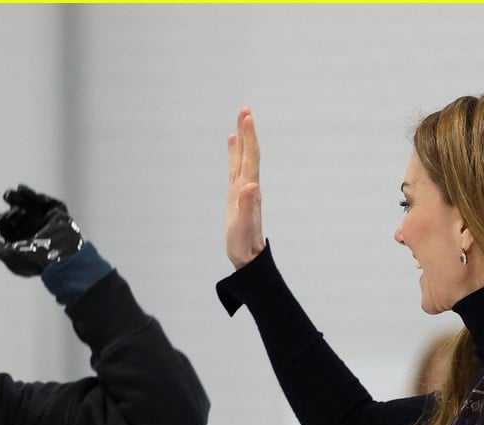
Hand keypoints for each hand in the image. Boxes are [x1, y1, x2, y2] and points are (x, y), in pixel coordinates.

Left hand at [0, 186, 83, 276]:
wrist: (62, 256)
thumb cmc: (36, 261)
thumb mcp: (11, 258)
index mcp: (21, 241)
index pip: (6, 227)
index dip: (1, 221)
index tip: (2, 221)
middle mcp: (32, 229)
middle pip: (15, 214)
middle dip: (10, 211)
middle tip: (13, 214)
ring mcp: (43, 220)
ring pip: (27, 205)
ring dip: (15, 198)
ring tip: (7, 195)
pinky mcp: (54, 212)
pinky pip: (42, 200)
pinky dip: (29, 194)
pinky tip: (20, 189)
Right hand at [226, 107, 264, 268]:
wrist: (248, 256)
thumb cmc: (243, 244)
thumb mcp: (243, 227)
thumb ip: (247, 206)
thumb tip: (251, 185)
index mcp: (248, 190)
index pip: (250, 158)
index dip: (249, 138)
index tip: (247, 117)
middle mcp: (247, 185)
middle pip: (250, 153)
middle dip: (247, 131)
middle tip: (245, 109)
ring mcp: (242, 189)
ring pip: (244, 158)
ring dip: (243, 138)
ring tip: (241, 118)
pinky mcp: (237, 194)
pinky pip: (236, 167)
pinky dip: (235, 153)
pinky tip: (232, 144)